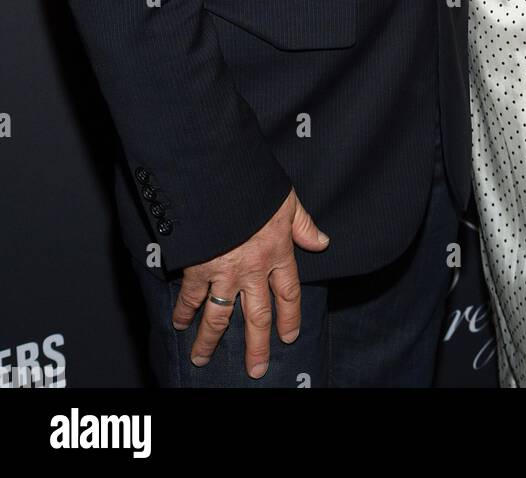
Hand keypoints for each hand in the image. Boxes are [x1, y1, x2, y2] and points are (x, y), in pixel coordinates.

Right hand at [171, 188, 328, 378]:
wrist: (221, 178)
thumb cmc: (256, 187)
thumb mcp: (288, 200)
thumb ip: (304, 225)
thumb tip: (322, 243)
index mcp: (277, 252)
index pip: (288, 294)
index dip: (290, 317)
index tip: (289, 337)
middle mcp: (253, 269)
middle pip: (257, 316)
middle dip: (257, 346)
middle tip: (255, 370)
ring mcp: (225, 272)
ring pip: (220, 317)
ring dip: (211, 341)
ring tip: (203, 359)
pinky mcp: (199, 268)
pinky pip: (191, 297)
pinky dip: (184, 313)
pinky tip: (179, 325)